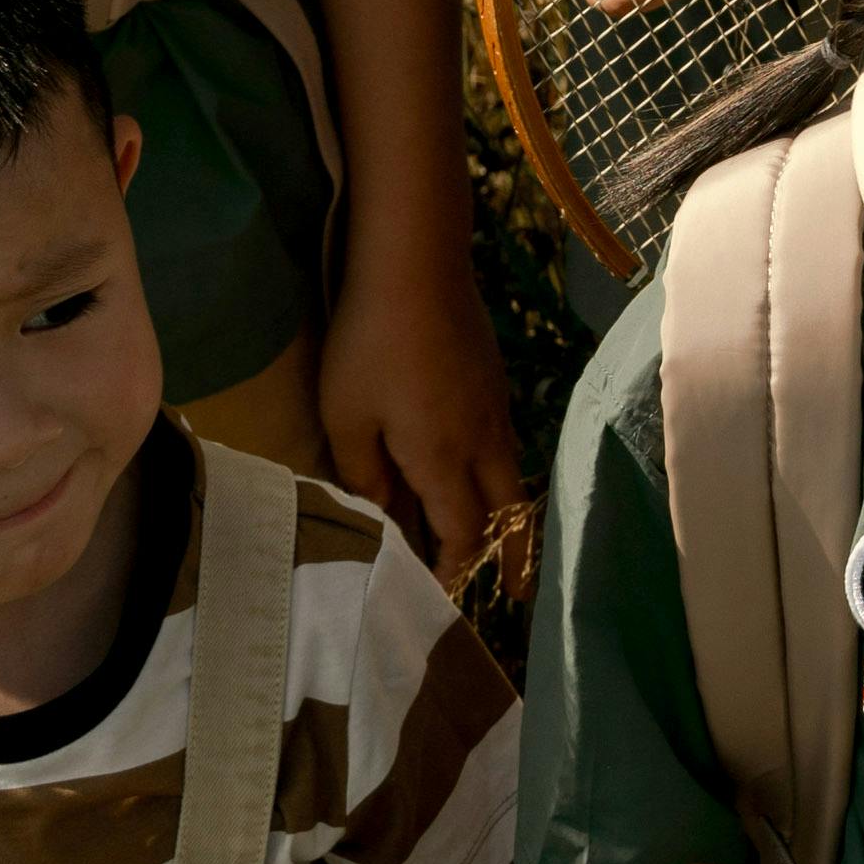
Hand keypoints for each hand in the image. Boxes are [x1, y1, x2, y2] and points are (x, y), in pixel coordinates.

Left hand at [316, 233, 532, 576]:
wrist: (416, 263)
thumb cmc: (371, 343)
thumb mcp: (348, 417)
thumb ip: (365, 476)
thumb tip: (383, 520)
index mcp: (443, 459)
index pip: (461, 534)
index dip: (455, 571)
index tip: (445, 599)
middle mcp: (481, 442)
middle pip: (508, 513)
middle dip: (511, 558)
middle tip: (515, 593)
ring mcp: (494, 407)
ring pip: (510, 476)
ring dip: (508, 515)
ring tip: (503, 540)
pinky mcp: (493, 378)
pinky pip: (504, 444)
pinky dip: (499, 474)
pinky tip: (480, 468)